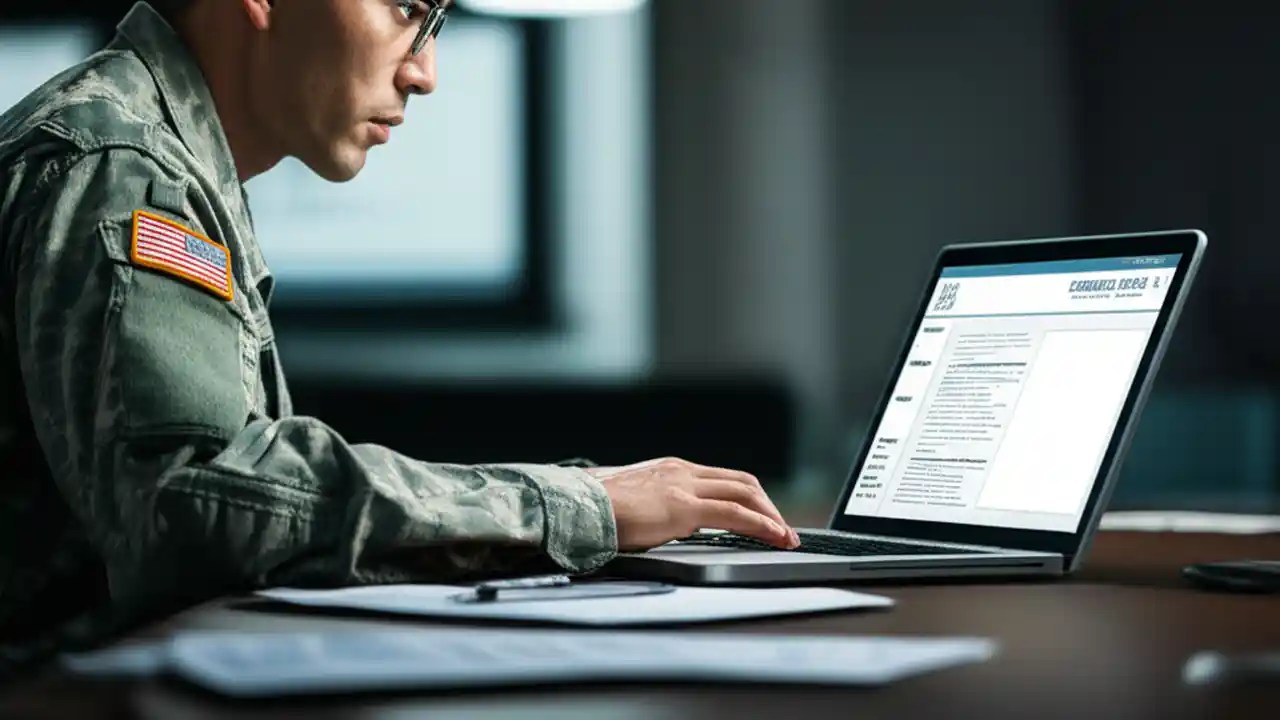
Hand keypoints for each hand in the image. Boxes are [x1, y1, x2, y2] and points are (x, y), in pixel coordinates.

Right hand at [586, 457, 799, 551]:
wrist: (575, 508)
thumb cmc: (594, 510)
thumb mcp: (633, 503)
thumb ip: (654, 508)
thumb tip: (664, 525)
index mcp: (670, 469)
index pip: (722, 479)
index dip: (749, 498)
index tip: (762, 515)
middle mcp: (681, 470)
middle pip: (742, 482)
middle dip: (768, 505)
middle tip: (781, 529)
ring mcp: (683, 486)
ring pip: (745, 493)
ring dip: (771, 516)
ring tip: (785, 537)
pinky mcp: (683, 507)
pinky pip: (736, 515)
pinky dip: (762, 526)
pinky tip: (775, 538)